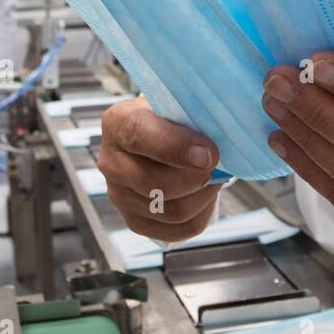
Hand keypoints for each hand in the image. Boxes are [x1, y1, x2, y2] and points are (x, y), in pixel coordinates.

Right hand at [99, 98, 222, 241]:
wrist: (159, 137)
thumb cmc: (171, 118)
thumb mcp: (176, 103)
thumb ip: (192, 113)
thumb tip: (222, 131)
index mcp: (118, 123)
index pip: (139, 136)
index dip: (176, 147)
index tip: (209, 153)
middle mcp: (111, 161)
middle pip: (156, 184)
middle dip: (198, 177)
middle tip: (218, 165)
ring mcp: (119, 195)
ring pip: (172, 211)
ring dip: (204, 196)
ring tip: (214, 178)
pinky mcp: (134, 221)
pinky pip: (178, 230)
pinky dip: (201, 214)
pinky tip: (205, 195)